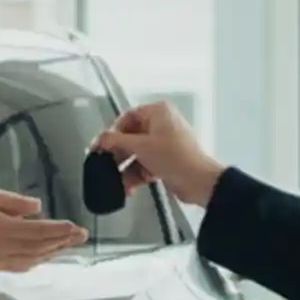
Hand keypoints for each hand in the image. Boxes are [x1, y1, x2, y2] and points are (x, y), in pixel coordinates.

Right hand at [0, 186, 86, 271]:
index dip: (62, 230)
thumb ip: (12, 201)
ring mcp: (0, 261)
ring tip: (66, 245)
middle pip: (43, 246)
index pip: (42, 230)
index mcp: (6, 228)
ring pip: (34, 259)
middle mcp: (7, 248)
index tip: (78, 228)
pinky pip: (21, 266)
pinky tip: (41, 257)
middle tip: (81, 236)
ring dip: (52, 252)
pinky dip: (36, 261)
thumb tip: (37, 207)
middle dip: (64, 241)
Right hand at [91, 101, 224, 206]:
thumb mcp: (140, 147)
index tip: (101, 144)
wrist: (199, 181)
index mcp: (158, 112)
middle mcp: (162, 124)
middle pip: (131, 136)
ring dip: (126, 168)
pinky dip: (136, 175)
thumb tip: (100, 139)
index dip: (112, 131)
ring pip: (137, 153)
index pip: (127, 117)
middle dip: (119, 154)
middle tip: (105, 163)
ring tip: (118, 180)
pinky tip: (129, 187)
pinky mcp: (166, 159)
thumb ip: (115, 141)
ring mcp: (165, 142)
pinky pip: (145, 164)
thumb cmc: (177, 157)